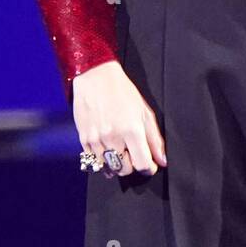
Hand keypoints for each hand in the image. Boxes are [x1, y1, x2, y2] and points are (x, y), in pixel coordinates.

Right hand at [73, 60, 166, 176]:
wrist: (95, 76)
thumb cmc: (122, 91)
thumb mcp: (144, 111)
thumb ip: (154, 138)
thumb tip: (162, 160)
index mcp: (132, 130)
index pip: (142, 164)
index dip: (149, 168)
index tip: (150, 164)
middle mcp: (113, 137)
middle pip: (125, 169)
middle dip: (133, 165)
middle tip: (134, 155)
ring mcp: (97, 139)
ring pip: (108, 168)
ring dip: (116, 163)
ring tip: (120, 151)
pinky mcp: (84, 139)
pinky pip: (94, 160)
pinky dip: (102, 160)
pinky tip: (107, 150)